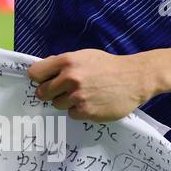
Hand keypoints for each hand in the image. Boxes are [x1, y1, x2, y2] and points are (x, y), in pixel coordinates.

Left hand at [26, 48, 161, 121]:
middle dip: (50, 92)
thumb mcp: (83, 56)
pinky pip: (71, 114)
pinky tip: (91, 103)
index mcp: (67, 62)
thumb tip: (41, 70)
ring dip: (66, 102)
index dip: (38, 78)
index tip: (42, 81)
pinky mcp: (86, 112)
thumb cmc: (108, 66)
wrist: (135, 78)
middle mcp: (70, 79)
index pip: (35, 73)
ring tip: (82, 95)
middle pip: (42, 92)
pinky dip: (78, 111)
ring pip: (57, 105)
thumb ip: (62, 63)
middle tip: (62, 91)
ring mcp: (78, 97)